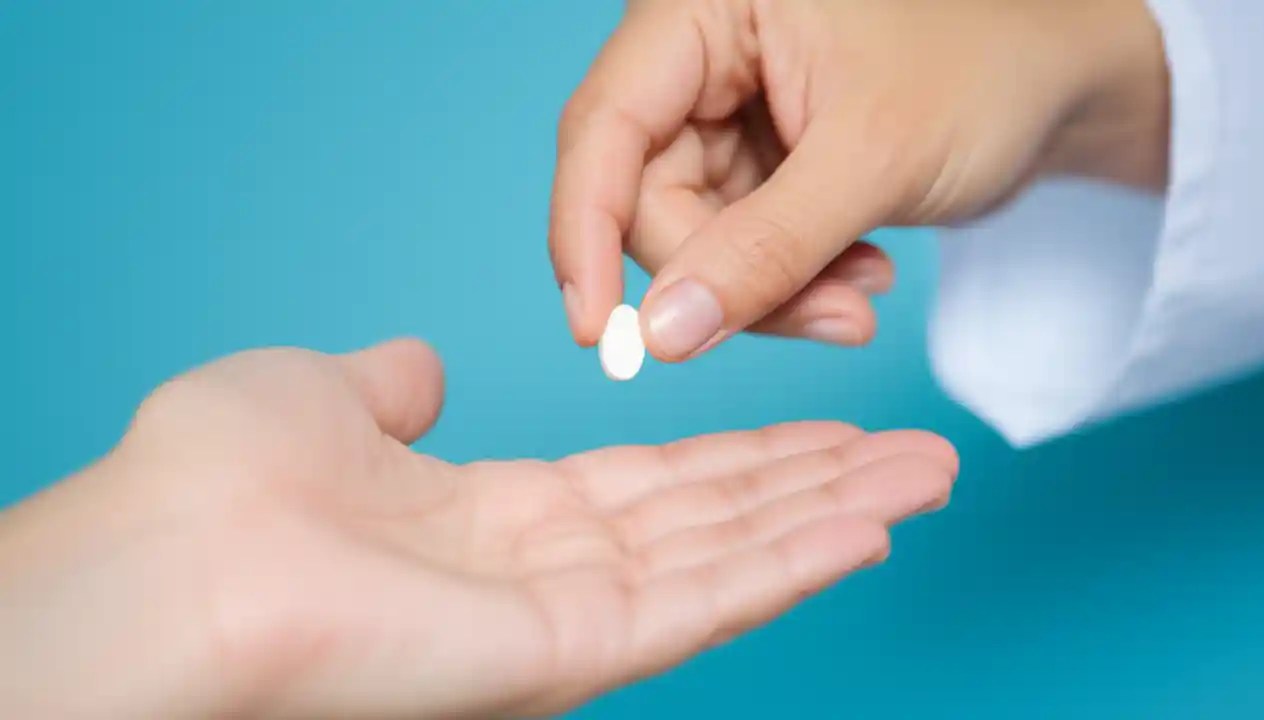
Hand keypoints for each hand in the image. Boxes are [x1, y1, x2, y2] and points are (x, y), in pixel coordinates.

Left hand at [0, 340, 956, 718]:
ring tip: (925, 479)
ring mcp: (566, 616)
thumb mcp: (321, 394)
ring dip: (834, 517)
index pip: (655, 485)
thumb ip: (393, 385)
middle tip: (919, 452)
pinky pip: (704, 605)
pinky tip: (866, 528)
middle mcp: (546, 570)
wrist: (167, 560)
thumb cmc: (217, 476)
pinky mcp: (570, 652)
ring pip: (731, 561)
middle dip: (820, 484)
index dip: (744, 454)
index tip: (821, 425)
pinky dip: (792, 565)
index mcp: (494, 513)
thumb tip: (424, 369)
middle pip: (715, 520)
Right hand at [550, 0, 1168, 358]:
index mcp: (705, 8)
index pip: (604, 126)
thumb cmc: (984, 72)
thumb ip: (765, 250)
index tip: (600, 335)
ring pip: (691, 237)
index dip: (585, 234)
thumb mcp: (874, 158)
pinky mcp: (755, 164)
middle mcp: (699, 55)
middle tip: (823, 319)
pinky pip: (735, 250)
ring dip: (769, 292)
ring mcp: (724, 114)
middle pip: (644, 195)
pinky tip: (860, 276)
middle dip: (721, 278)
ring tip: (861, 298)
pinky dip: (791, 284)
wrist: (1058, 87)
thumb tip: (662, 335)